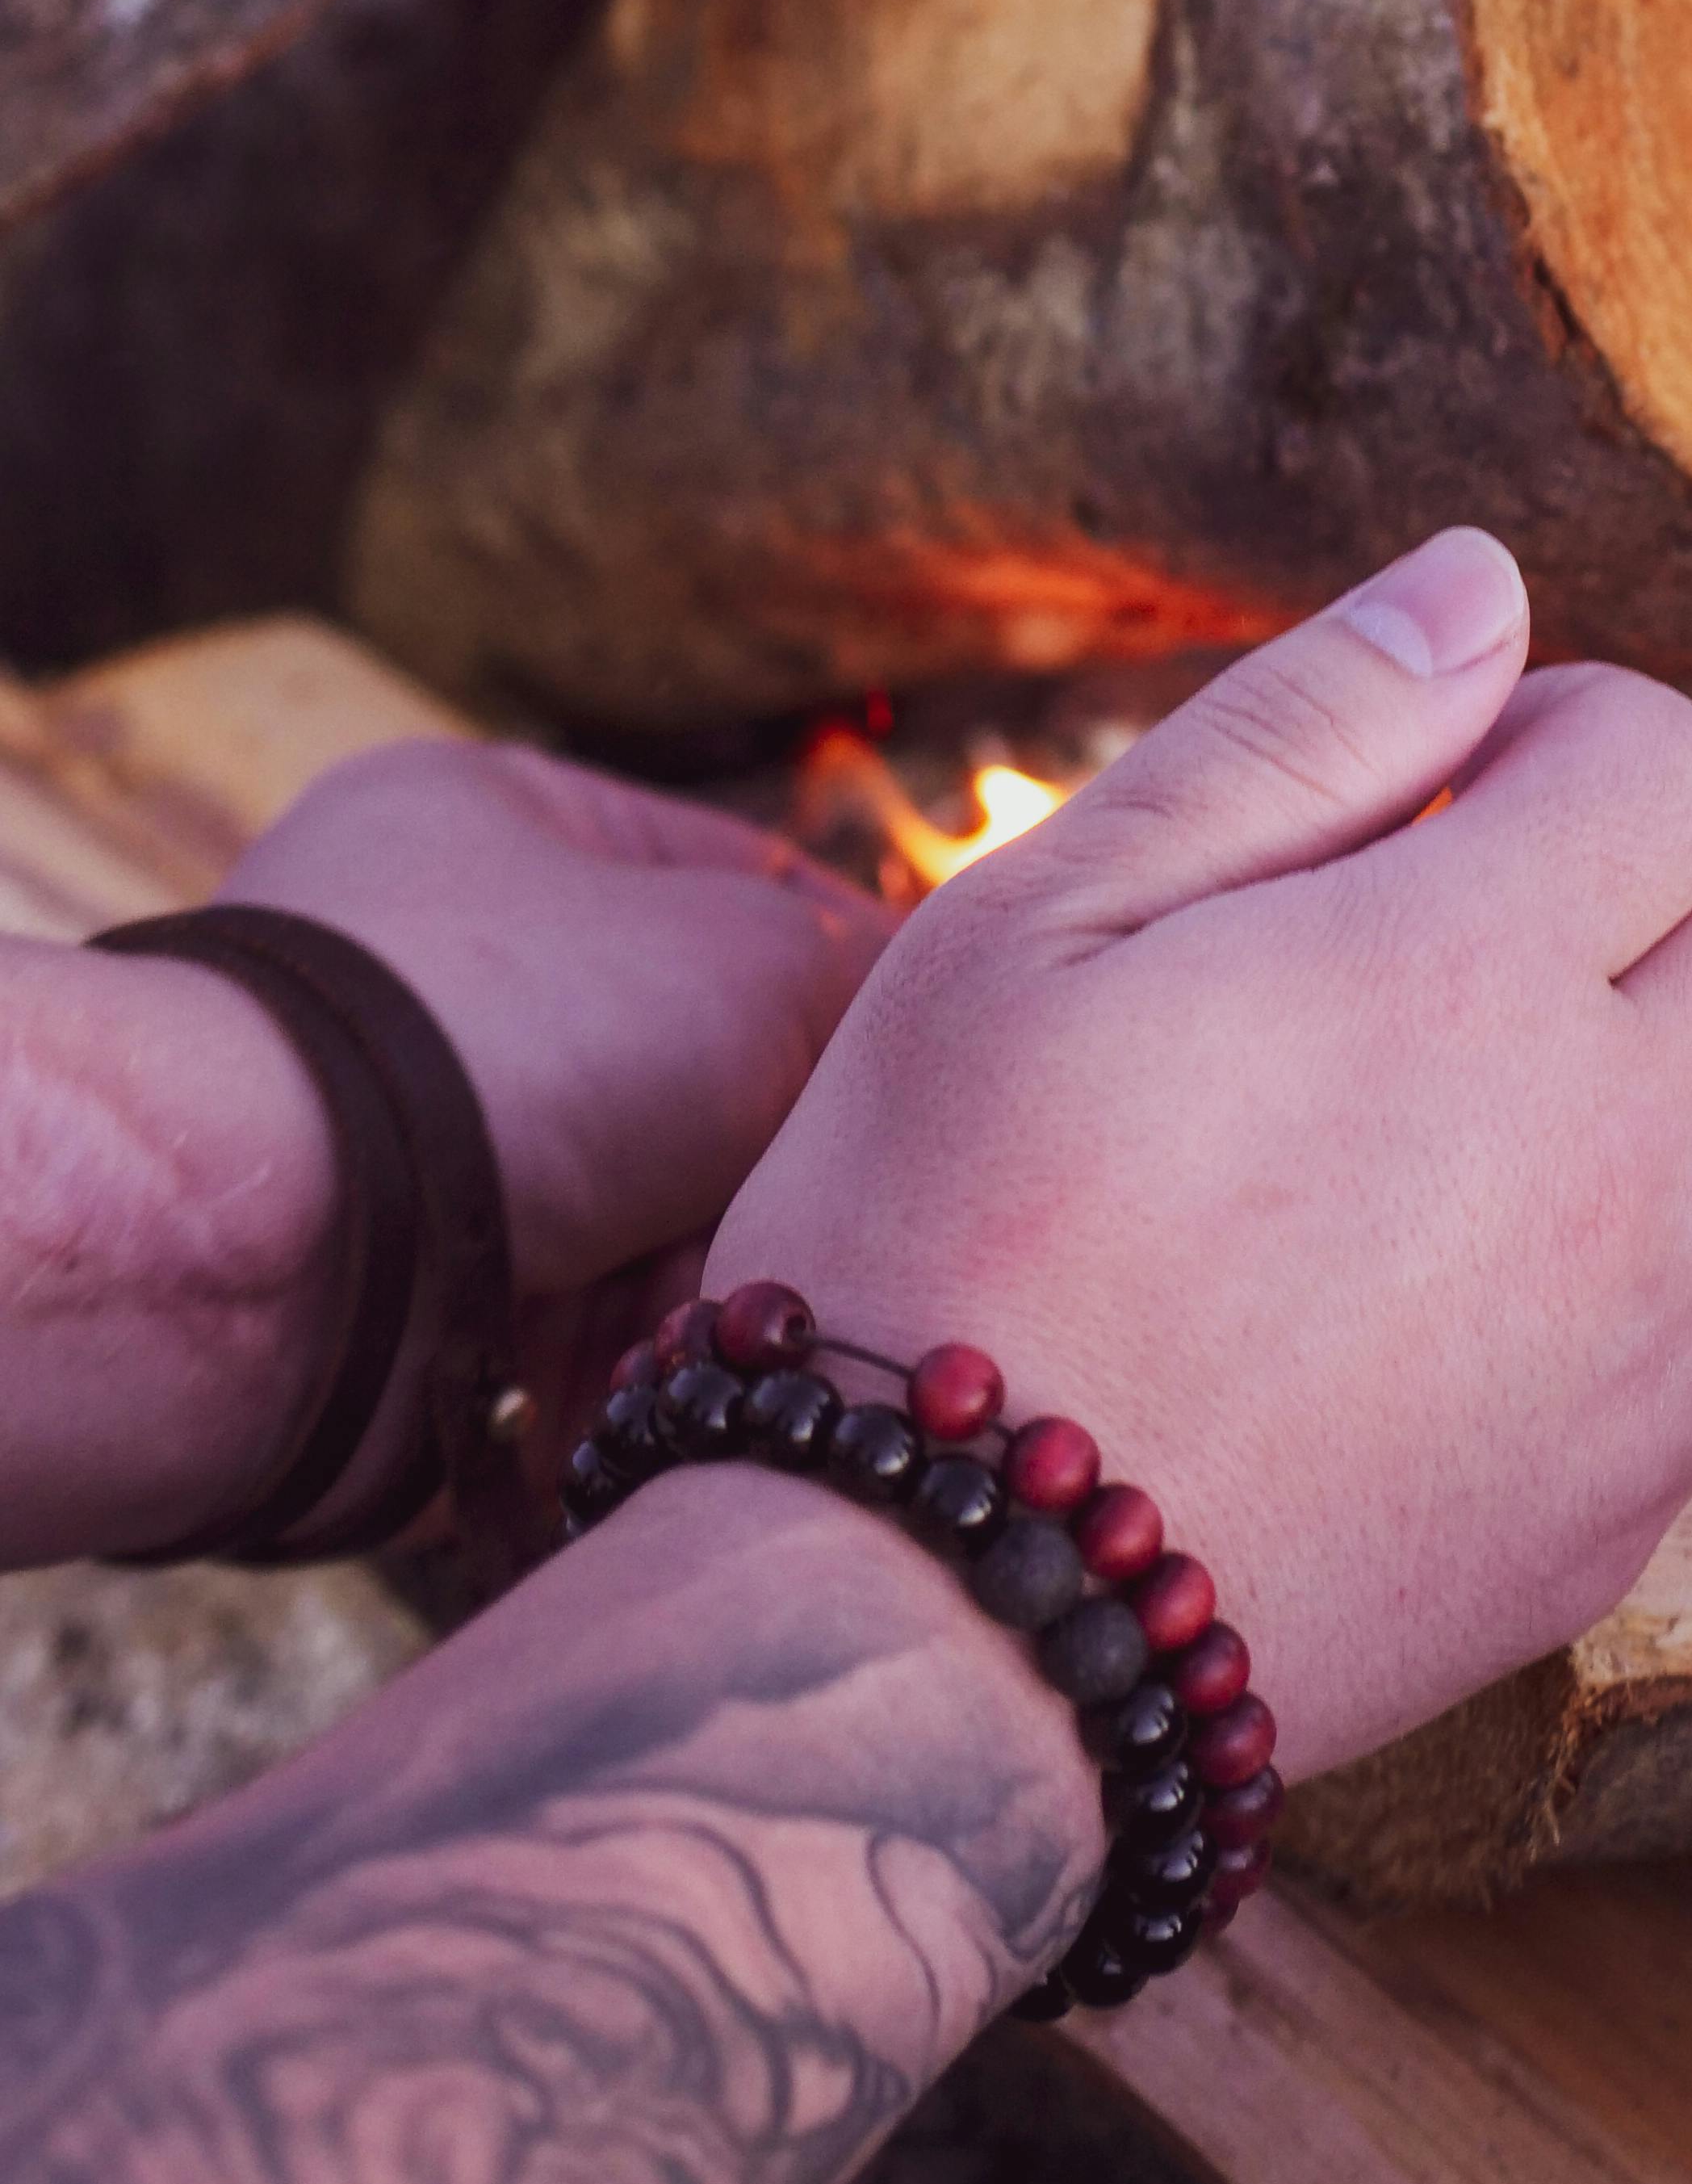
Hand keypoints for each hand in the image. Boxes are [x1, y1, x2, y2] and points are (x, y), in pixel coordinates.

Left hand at [226, 742, 890, 1456]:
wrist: (279, 1251)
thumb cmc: (513, 1043)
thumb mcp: (756, 957)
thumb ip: (863, 972)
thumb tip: (914, 1019)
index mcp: (502, 820)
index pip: (735, 871)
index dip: (846, 961)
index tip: (920, 1047)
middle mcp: (448, 969)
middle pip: (701, 1071)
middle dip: (764, 1154)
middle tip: (807, 1193)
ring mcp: (416, 1135)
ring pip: (649, 1214)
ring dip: (700, 1267)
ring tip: (716, 1295)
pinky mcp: (405, 1287)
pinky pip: (572, 1326)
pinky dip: (621, 1356)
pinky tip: (648, 1363)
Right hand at [706, 531, 1691, 1778]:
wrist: (933, 1620)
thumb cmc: (942, 1229)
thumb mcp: (1043, 918)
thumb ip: (1293, 731)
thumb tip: (1488, 587)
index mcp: (1467, 971)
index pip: (1679, 761)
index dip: (1566, 734)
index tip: (1444, 796)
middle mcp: (1620, 1153)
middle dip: (1671, 873)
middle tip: (1491, 923)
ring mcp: (1656, 1350)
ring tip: (1557, 1078)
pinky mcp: (1637, 1504)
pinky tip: (1539, 1253)